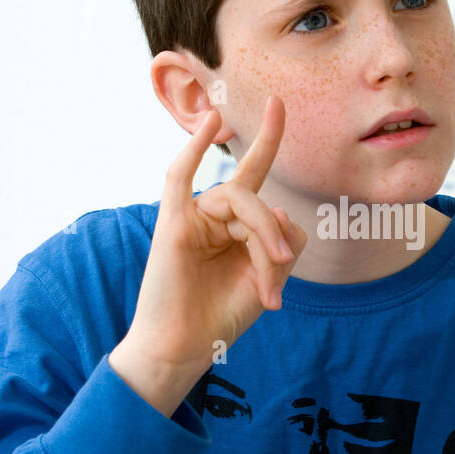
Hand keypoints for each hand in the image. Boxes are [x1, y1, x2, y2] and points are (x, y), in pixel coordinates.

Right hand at [110, 96, 306, 412]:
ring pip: (242, 203)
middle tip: (278, 272)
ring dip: (262, 237)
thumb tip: (279, 210)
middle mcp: (215, 215)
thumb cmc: (221, 317)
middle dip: (274, 233)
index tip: (279, 104)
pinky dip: (193, 148)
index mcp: (236, 227)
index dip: (269, 140)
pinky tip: (211, 122)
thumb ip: (282, 241)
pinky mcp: (172, 224)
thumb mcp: (268, 280)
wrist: (184, 349)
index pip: (256, 176)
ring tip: (265, 280)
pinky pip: (180, 178)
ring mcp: (193, 217)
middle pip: (259, 203)